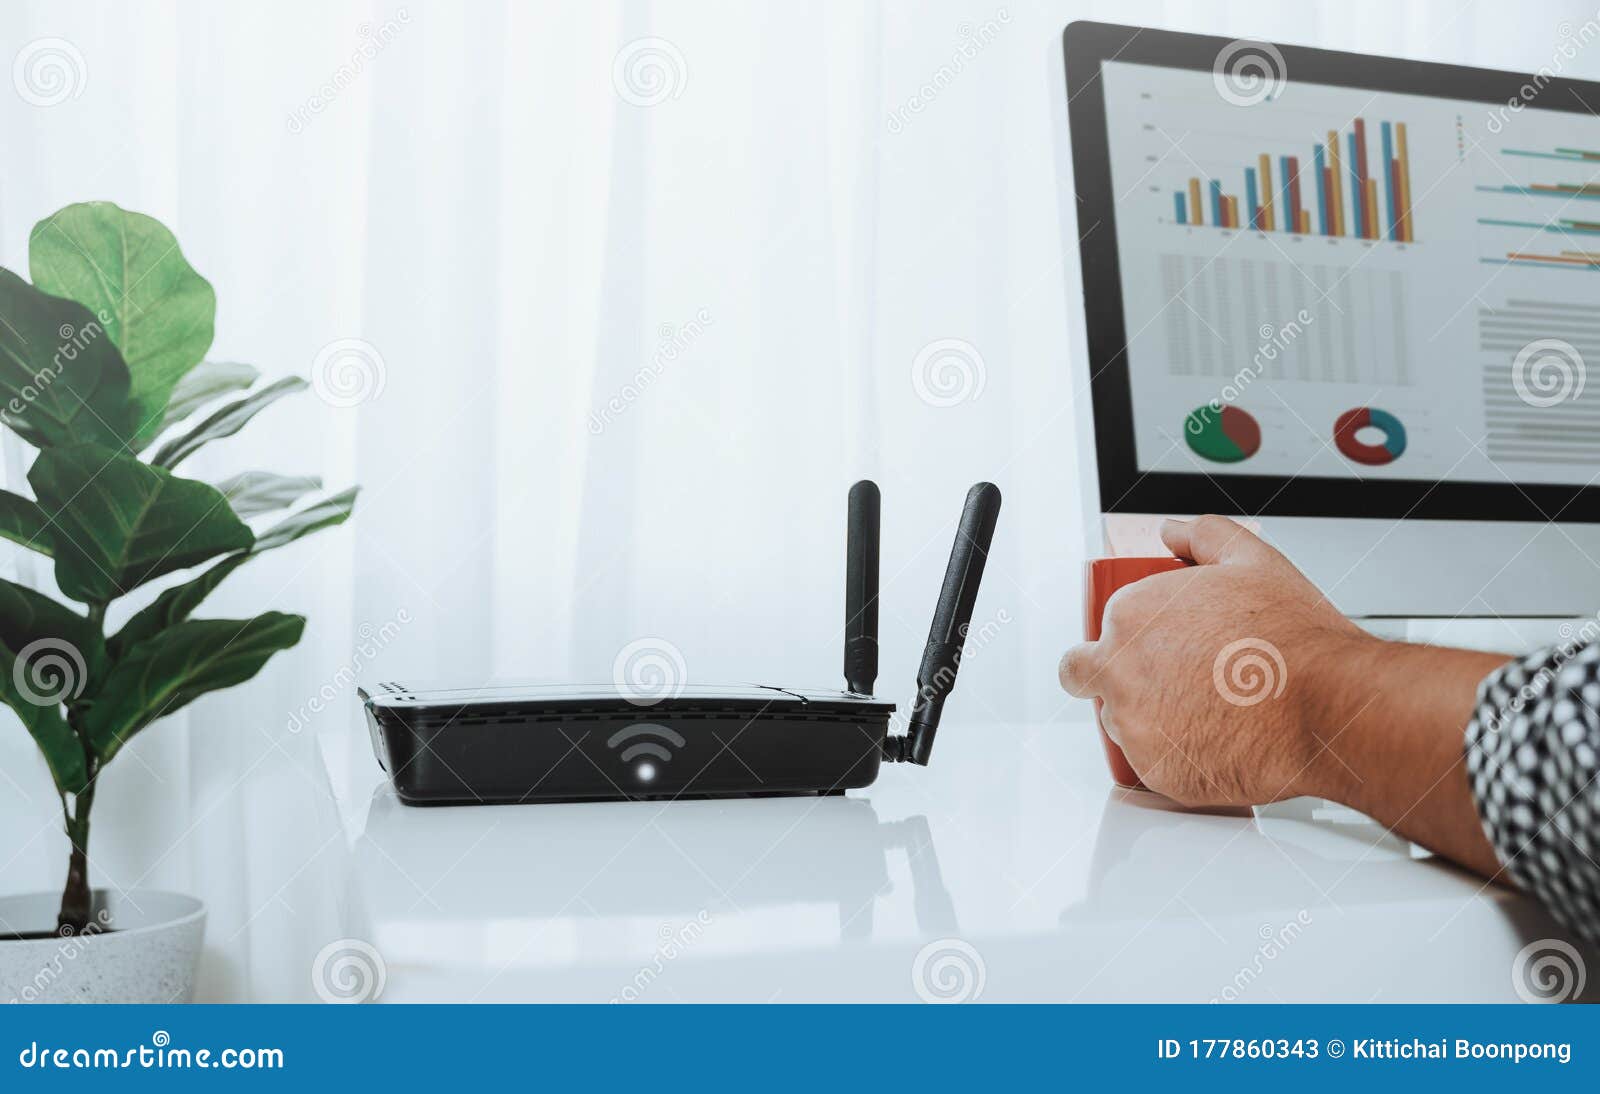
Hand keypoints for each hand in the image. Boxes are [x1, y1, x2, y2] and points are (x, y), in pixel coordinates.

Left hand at [1059, 515, 1369, 805]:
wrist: (1328, 704)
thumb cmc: (1293, 639)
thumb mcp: (1251, 560)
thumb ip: (1202, 536)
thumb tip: (1174, 533)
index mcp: (1129, 616)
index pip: (1098, 633)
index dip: (1130, 640)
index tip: (1159, 647)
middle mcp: (1120, 672)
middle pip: (1087, 679)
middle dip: (1113, 678)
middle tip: (1164, 682)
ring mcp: (1134, 726)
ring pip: (1120, 724)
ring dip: (1148, 718)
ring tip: (1207, 709)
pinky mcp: (1157, 773)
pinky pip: (1153, 765)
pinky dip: (1177, 756)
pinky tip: (1216, 738)